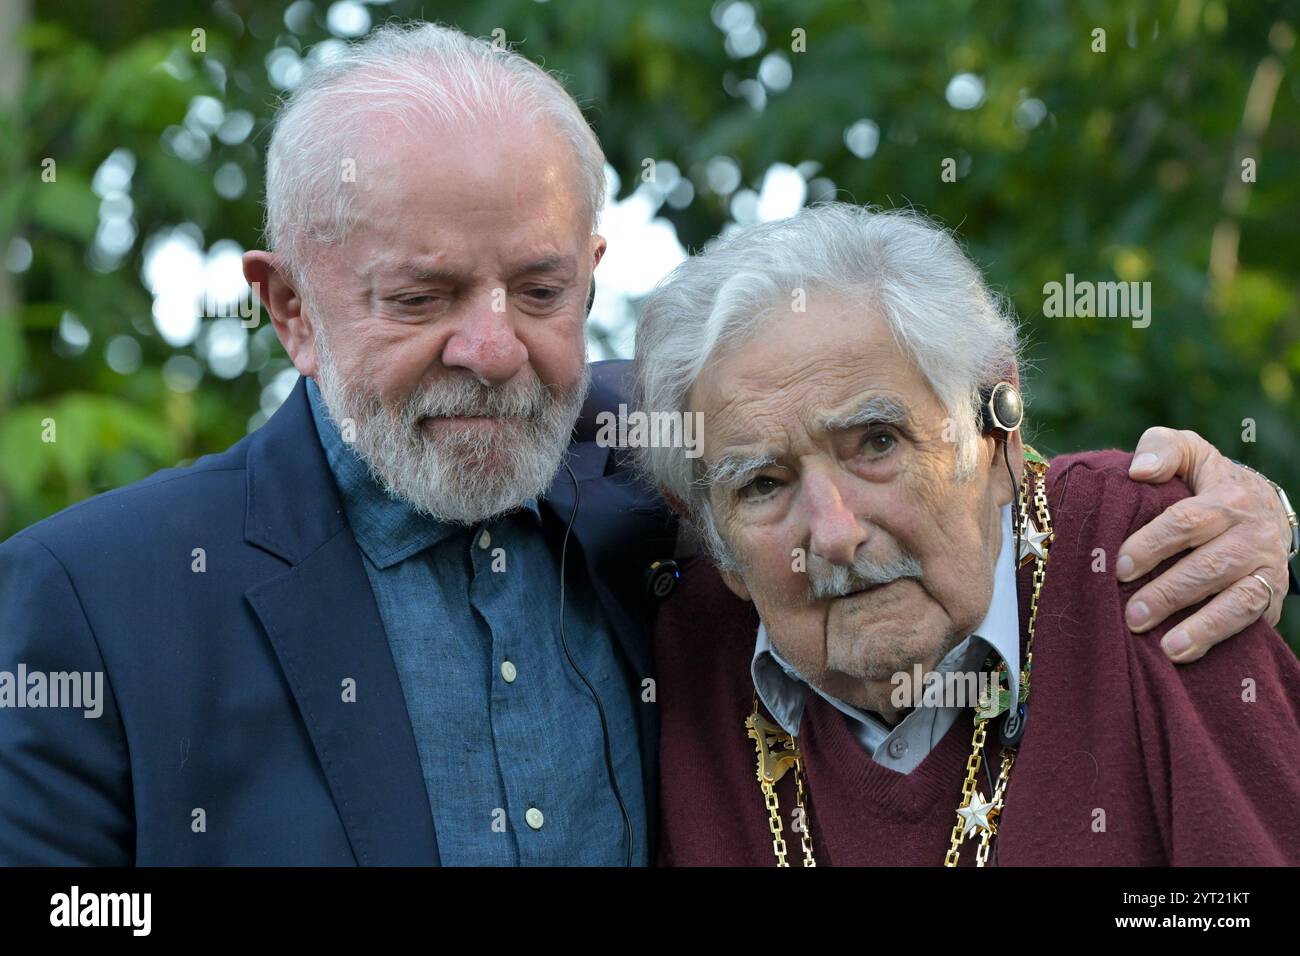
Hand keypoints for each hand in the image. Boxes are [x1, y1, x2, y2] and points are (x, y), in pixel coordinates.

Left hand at [1118, 427, 1288, 662]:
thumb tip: (1139, 470)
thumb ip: (1162, 449)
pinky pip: (1250, 620)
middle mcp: (1252, 533)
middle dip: (1168, 592)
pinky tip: (1186, 653)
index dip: (1152, 544)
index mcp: (1227, 496)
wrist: (1264, 508)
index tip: (1119, 567)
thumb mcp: (1189, 453)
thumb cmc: (1206, 482)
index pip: (1187, 521)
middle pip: (1210, 566)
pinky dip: (1219, 638)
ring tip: (1165, 647)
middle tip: (1130, 615)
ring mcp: (1266, 567)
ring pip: (1238, 600)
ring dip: (1200, 625)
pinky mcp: (1272, 596)